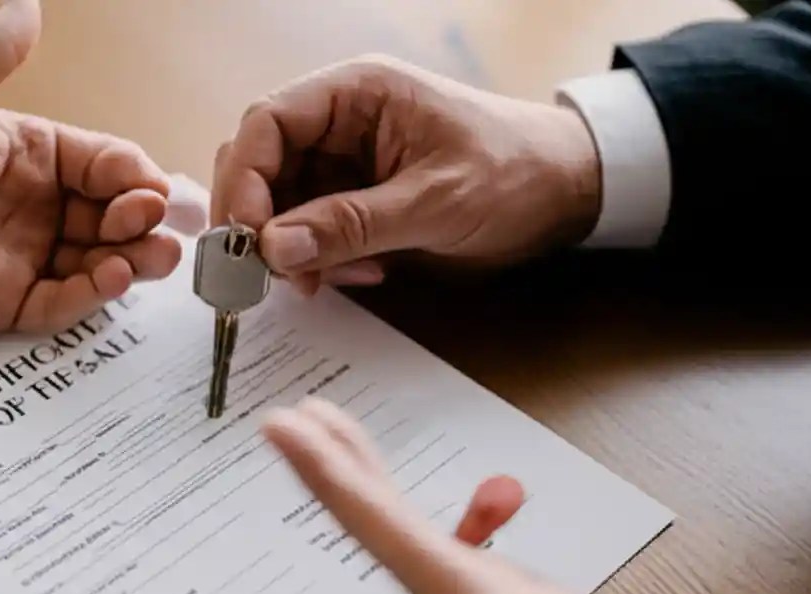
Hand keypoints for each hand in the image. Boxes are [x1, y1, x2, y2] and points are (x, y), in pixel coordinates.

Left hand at [0, 0, 200, 339]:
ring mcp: (16, 258)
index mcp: (23, 153)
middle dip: (143, 220)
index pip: (101, 162)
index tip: (153, 184)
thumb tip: (32, 4)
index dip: (133, 173)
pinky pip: (58, 304)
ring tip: (155, 255)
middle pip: (110, 216)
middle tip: (157, 223)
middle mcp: (28, 207)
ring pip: (96, 263)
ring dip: (133, 260)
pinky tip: (110, 276)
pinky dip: (91, 295)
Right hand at [212, 54, 600, 294]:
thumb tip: (273, 248)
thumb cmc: (513, 172)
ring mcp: (344, 161)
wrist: (566, 191)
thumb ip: (351, 224)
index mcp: (356, 93)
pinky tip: (354, 277)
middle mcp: (339, 122)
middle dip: (259, 221)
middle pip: (261, 164)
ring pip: (280, 204)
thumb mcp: (433, 202)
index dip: (245, 179)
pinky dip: (318, 260)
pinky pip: (311, 229)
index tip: (245, 238)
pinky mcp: (355, 198)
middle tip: (268, 273)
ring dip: (289, 249)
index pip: (267, 122)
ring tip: (322, 282)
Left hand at [261, 398, 810, 593]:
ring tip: (358, 444)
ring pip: (433, 548)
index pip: (394, 544)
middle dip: (346, 475)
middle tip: (300, 418)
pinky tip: (488, 506)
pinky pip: (482, 561)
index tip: (285, 429)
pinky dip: (466, 518)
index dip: (335, 482)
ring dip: (393, 489)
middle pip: (395, 541)